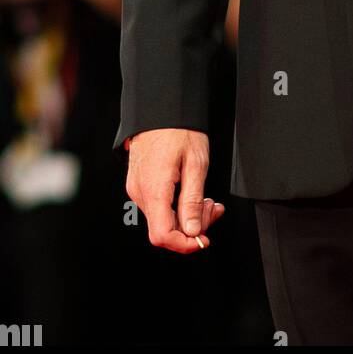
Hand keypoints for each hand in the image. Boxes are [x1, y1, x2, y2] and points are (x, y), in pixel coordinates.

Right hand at [125, 128, 224, 253]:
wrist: (160, 109)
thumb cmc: (178, 130)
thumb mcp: (196, 163)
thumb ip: (192, 201)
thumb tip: (193, 231)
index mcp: (154, 189)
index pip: (163, 235)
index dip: (185, 244)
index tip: (204, 239)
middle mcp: (140, 192)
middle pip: (164, 230)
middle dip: (193, 226)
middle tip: (214, 209)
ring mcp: (137, 189)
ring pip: (162, 219)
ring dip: (187, 215)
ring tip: (206, 199)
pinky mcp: (139, 184)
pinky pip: (157, 206)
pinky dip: (176, 206)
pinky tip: (191, 194)